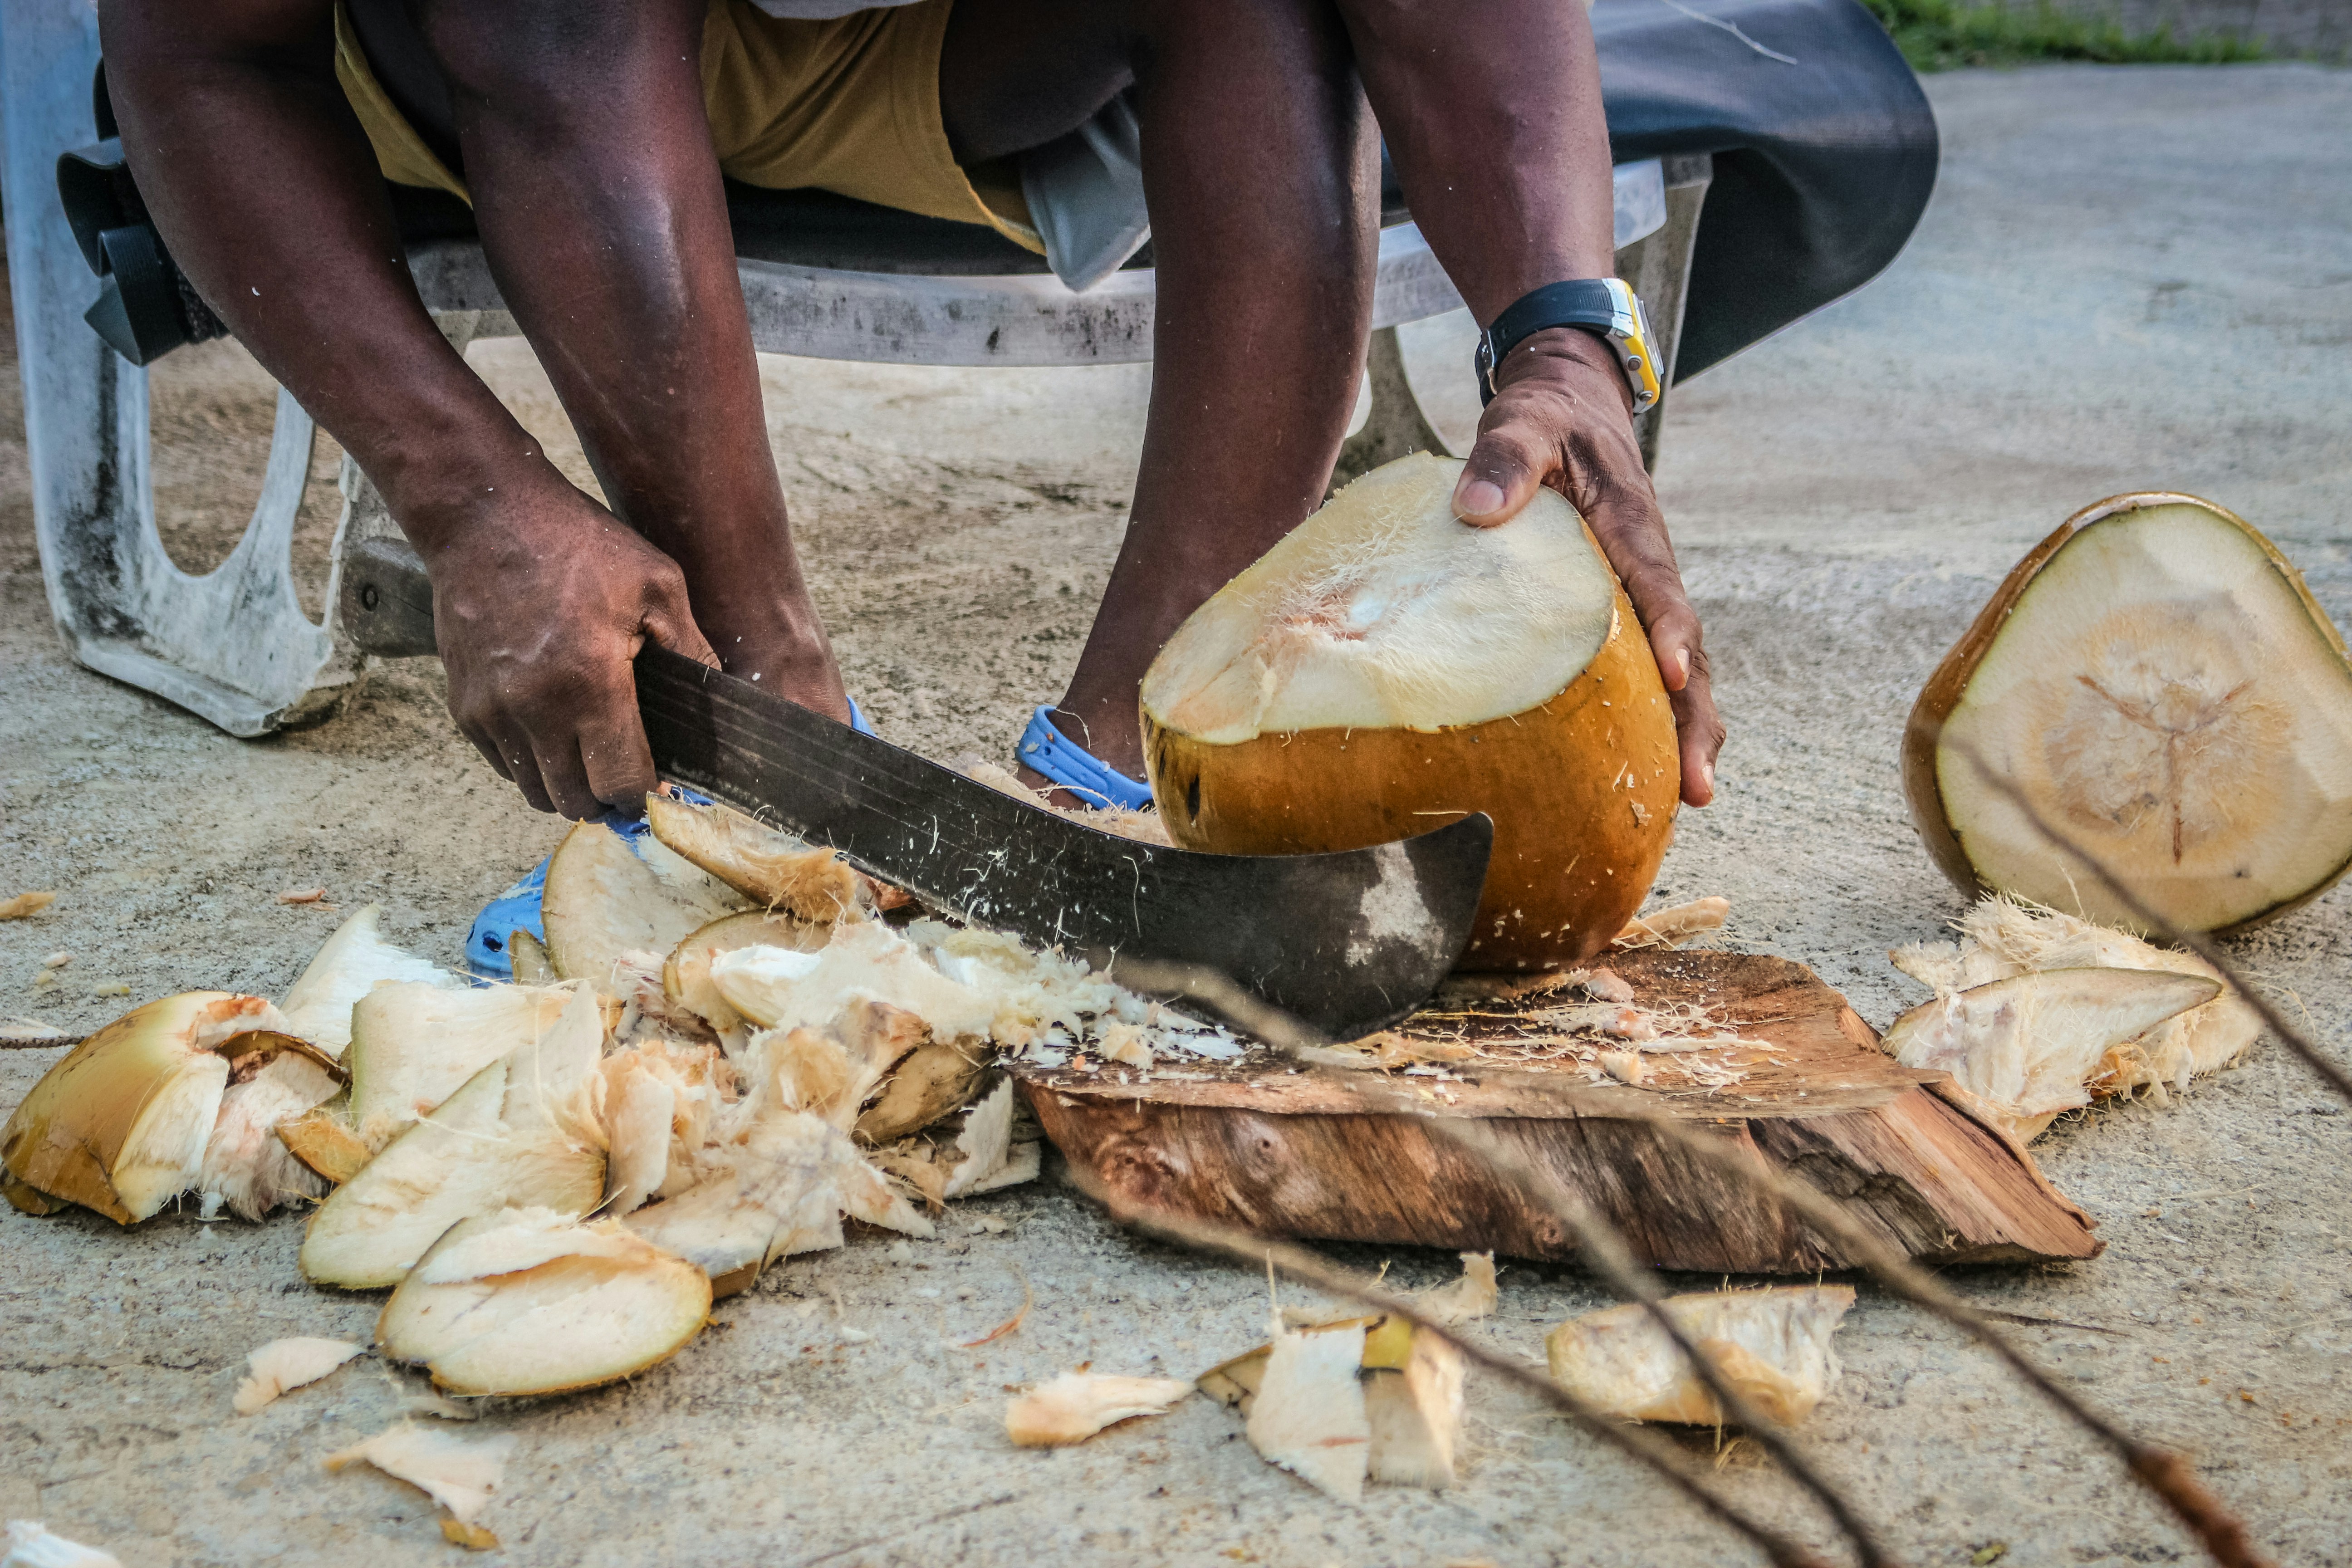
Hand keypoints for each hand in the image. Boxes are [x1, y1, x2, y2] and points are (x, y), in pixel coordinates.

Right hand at [419, 476, 718, 817]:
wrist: (486, 516)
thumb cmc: (577, 545)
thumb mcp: (658, 586)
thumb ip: (691, 652)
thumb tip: (712, 706)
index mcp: (591, 685)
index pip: (622, 784)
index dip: (647, 794)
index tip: (661, 784)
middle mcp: (535, 710)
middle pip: (577, 801)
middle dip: (610, 799)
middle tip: (630, 777)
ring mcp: (492, 711)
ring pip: (535, 790)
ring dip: (569, 786)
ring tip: (593, 760)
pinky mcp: (464, 705)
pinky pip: (503, 765)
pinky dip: (532, 765)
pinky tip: (557, 736)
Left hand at [1450, 327, 1723, 805]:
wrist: (1572, 402)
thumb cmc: (1547, 416)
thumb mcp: (1525, 422)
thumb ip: (1506, 458)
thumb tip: (1476, 508)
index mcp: (1633, 531)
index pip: (1660, 593)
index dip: (1669, 636)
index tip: (1673, 680)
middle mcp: (1649, 571)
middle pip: (1686, 654)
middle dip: (1695, 720)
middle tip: (1698, 788)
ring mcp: (1639, 595)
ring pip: (1677, 669)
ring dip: (1686, 730)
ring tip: (1690, 797)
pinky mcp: (1620, 609)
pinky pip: (1646, 667)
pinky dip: (1656, 716)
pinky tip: (1643, 764)